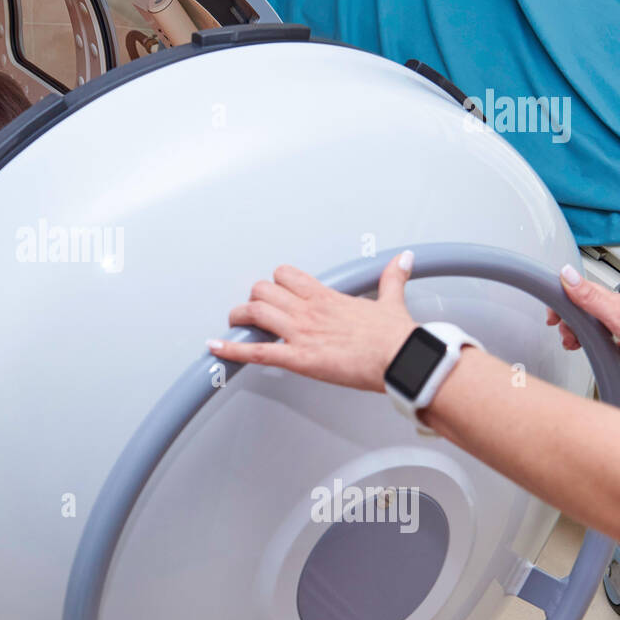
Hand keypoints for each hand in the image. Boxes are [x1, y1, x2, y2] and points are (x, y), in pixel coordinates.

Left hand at [207, 251, 418, 392]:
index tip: (273, 292)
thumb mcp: (392, 301)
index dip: (274, 282)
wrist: (401, 359)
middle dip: (254, 300)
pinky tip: (216, 347)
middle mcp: (308, 311)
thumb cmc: (396, 337)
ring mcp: (301, 333)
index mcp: (326, 297)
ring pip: (255, 314)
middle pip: (263, 291)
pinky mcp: (299, 358)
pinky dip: (232, 350)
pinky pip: (258, 351)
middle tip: (253, 311)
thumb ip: (392, 279)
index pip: (286, 276)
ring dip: (240, 319)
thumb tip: (402, 260)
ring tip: (235, 324)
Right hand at [548, 265, 619, 377]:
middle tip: (564, 334)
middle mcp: (619, 312)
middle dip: (568, 322)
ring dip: (581, 334)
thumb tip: (566, 274)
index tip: (550, 314)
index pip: (577, 293)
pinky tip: (602, 351)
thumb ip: (590, 297)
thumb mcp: (619, 315)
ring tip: (573, 343)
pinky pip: (613, 342)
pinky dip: (601, 346)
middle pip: (584, 311)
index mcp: (612, 302)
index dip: (560, 302)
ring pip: (596, 327)